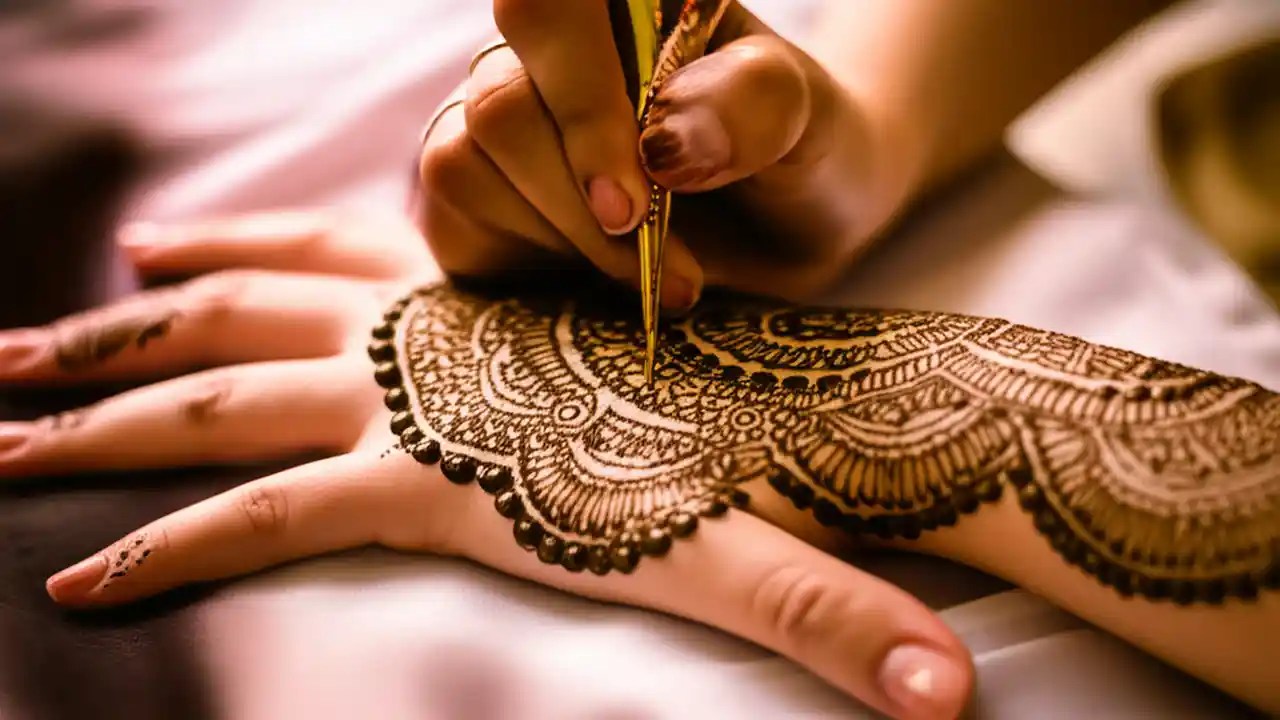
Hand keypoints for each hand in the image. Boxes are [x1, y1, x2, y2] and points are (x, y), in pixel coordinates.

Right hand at [0, 209, 971, 719]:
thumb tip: (941, 714)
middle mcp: (396, 377)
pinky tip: (160, 236)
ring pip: (234, 306)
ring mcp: (409, 315)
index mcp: (428, 459)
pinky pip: (303, 241)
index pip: (258, 515)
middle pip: (210, 388)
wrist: (769, 332)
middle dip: (92, 410)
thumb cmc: (749, 430)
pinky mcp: (434, 269)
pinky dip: (226, 243)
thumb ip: (830, 624)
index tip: (67, 588)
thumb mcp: (753, 537)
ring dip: (122, 326)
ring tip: (16, 344)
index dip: (158, 552)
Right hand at [416, 0, 914, 307]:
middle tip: (659, 253)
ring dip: (568, 240)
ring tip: (656, 275)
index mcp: (622, 2)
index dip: (577, 92)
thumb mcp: (805, 119)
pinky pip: (452, 216)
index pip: (546, 2)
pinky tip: (597, 273)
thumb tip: (662, 146)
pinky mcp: (477, 191)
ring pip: (462, 161)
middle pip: (500, 102)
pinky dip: (530, 259)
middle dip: (583, 202)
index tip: (641, 189)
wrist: (789, 226)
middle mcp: (548, 51)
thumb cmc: (796, 149)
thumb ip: (750, 106)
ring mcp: (502, 118)